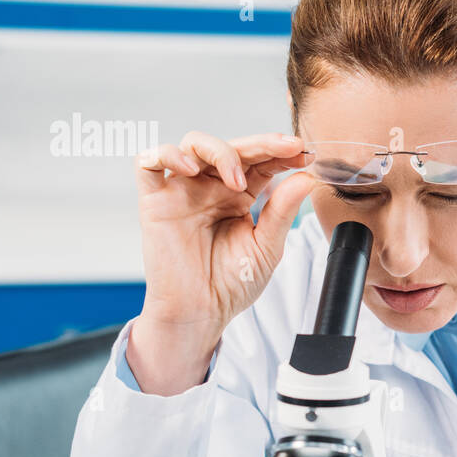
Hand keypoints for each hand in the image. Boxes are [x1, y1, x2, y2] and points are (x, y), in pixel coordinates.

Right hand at [128, 132, 316, 394]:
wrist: (201, 313)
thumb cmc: (231, 284)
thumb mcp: (267, 247)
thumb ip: (282, 211)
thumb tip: (307, 177)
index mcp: (239, 196)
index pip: (260, 162)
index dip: (281, 153)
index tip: (306, 153)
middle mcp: (211, 187)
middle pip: (233, 147)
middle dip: (262, 143)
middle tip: (288, 147)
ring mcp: (183, 190)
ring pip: (194, 145)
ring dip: (220, 150)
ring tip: (238, 178)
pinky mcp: (155, 201)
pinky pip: (149, 162)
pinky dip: (167, 154)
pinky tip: (191, 169)